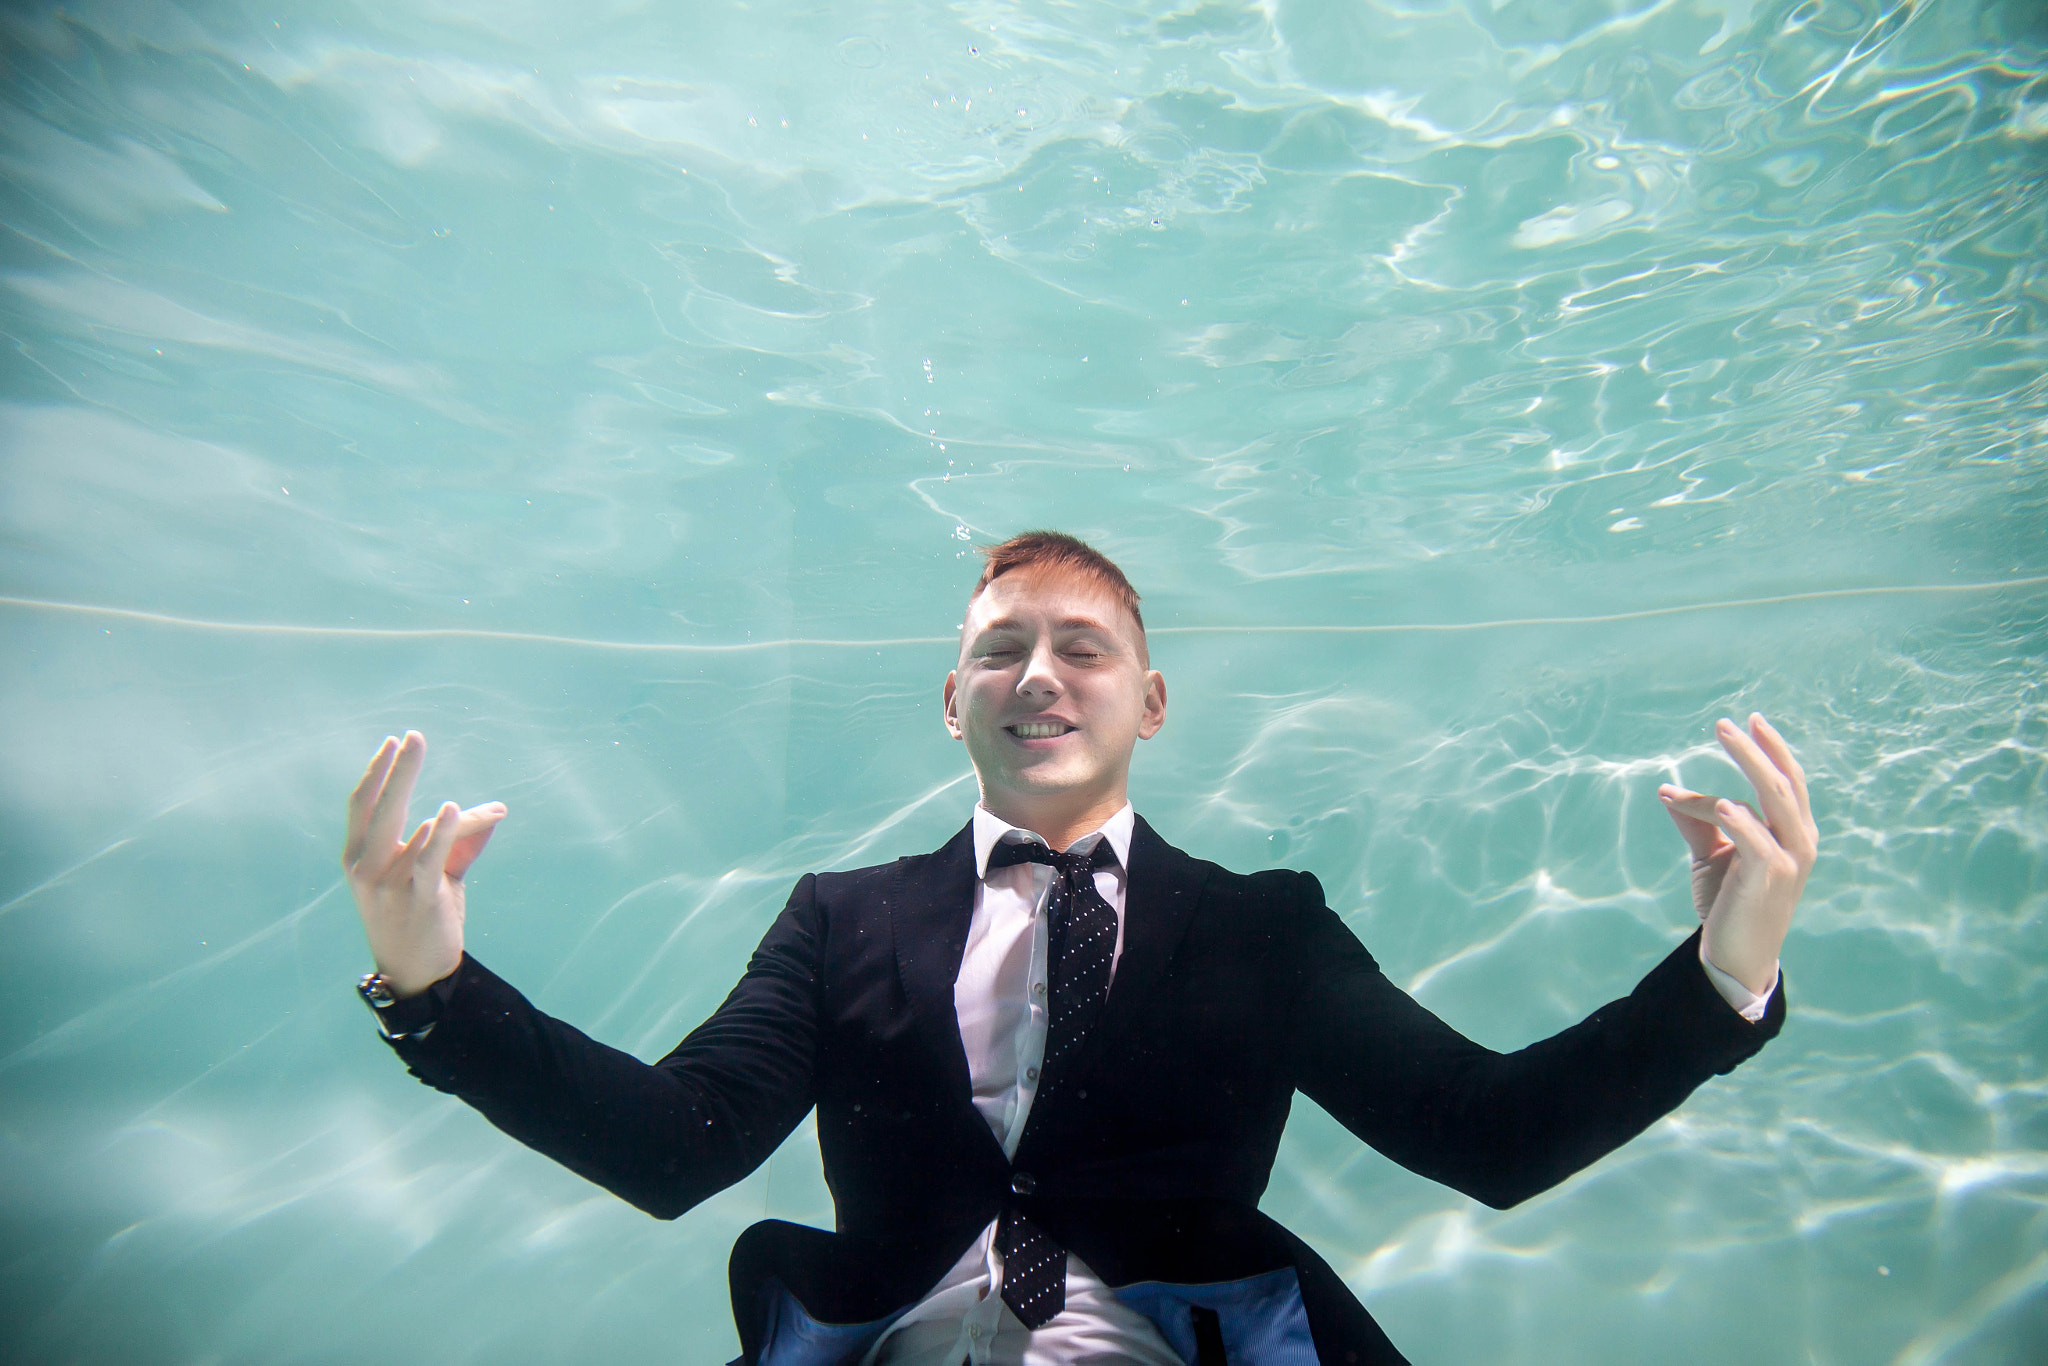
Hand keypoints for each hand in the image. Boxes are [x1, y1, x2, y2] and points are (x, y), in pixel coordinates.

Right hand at [343, 731, 505, 997]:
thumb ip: (455, 846)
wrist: (419, 975)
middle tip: (412, 736)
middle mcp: (366, 869)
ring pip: (417, 829)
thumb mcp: (433, 877)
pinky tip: (449, 807)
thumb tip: (492, 814)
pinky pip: (428, 857)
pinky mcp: (417, 898)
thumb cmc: (421, 921)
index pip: (361, 806)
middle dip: (396, 768)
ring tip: (466, 787)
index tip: (393, 743)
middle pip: (378, 807)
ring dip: (443, 806)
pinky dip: (442, 830)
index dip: (375, 773)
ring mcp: (388, 884)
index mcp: (358, 859)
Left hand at [1657, 713, 1816, 997]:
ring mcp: (1790, 861)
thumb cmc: (1728, 905)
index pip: (1789, 782)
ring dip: (1748, 764)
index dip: (1773, 749)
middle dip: (1756, 748)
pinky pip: (1756, 840)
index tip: (1747, 721)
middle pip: (1783, 783)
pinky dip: (1739, 818)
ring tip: (1724, 735)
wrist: (1734, 956)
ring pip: (1774, 800)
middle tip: (1725, 722)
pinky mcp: (1770, 880)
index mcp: (1793, 834)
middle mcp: (1800, 843)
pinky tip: (1720, 804)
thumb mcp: (1713, 857)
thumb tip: (1669, 792)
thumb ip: (1699, 823)